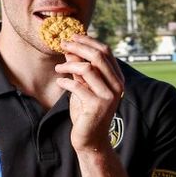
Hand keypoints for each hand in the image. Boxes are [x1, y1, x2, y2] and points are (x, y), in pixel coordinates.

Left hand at [53, 35, 125, 154]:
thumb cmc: (86, 112)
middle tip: (62, 44)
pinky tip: (60, 82)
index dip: (88, 41)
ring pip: (88, 68)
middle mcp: (117, 86)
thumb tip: (71, 47)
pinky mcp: (96, 106)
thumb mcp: (84, 86)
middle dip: (78, 46)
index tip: (71, 37)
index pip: (106, 51)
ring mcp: (108, 96)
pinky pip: (78, 86)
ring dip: (69, 64)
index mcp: (117, 79)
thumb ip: (80, 69)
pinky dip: (66, 81)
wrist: (91, 139)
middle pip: (98, 56)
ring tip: (58, 68)